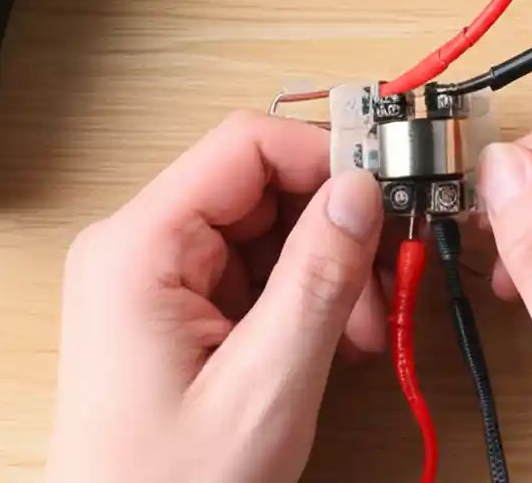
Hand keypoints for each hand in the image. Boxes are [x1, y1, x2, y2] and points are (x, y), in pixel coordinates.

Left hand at [46, 113, 386, 482]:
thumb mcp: (264, 385)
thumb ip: (317, 279)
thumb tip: (361, 191)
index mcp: (138, 249)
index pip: (245, 146)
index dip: (326, 156)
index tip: (389, 187)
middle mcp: (139, 249)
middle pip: (261, 187)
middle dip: (337, 225)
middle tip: (393, 274)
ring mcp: (156, 279)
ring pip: (268, 230)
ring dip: (329, 267)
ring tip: (369, 327)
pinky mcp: (176, 310)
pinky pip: (256, 273)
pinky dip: (306, 297)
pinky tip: (340, 337)